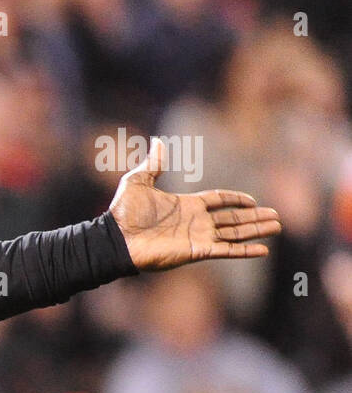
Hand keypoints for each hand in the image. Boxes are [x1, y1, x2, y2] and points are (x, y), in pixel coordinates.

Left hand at [109, 136, 281, 270]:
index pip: (218, 201)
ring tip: (276, 227)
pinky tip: (262, 250)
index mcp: (186, 204)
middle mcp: (196, 221)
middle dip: (254, 217)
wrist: (116, 238)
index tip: (252, 200)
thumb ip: (153, 163)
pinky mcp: (196, 251)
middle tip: (276, 216)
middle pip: (232, 218)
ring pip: (234, 233)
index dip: (235, 199)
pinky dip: (244, 251)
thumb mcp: (138, 181)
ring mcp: (198, 237)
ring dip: (255, 230)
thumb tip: (157, 141)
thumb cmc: (124, 212)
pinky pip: (226, 250)